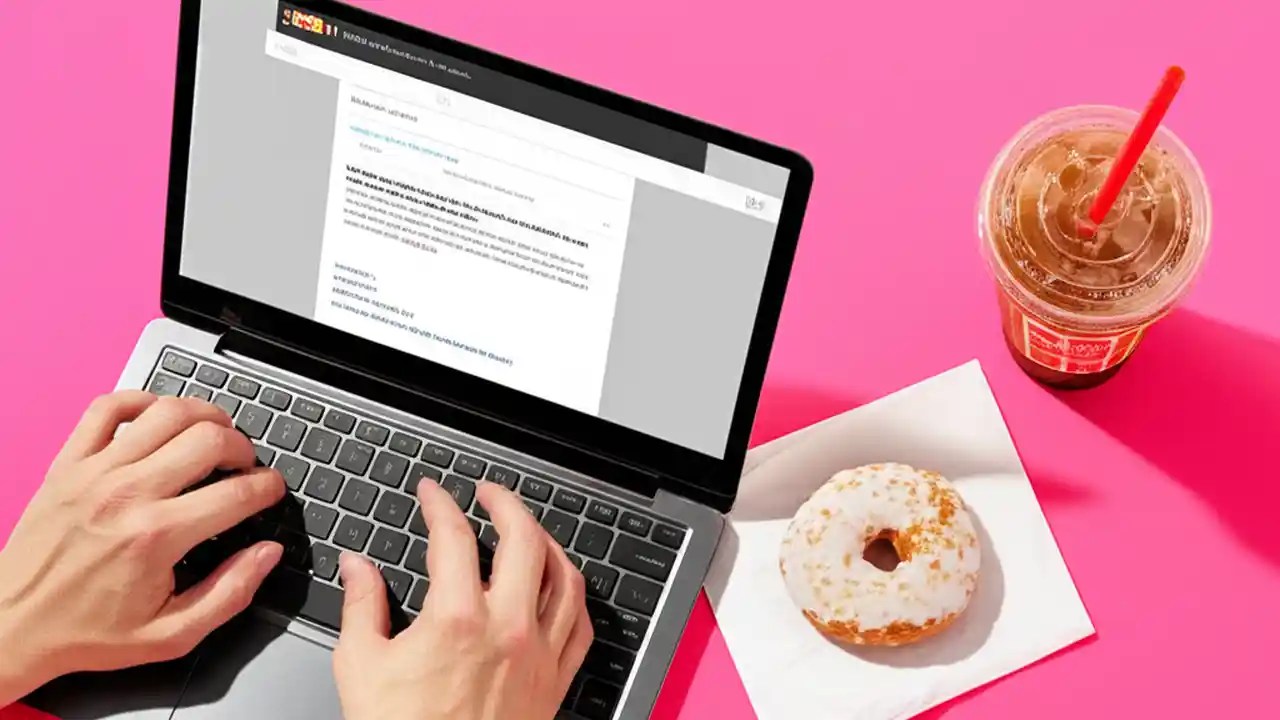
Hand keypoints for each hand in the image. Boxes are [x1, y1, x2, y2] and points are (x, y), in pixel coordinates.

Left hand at [0, 391, 286, 703]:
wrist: (13, 625)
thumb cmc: (90, 632)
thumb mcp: (172, 635)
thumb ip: (230, 594)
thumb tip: (268, 554)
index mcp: (157, 538)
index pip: (237, 493)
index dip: (269, 488)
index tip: (271, 491)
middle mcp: (128, 495)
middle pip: (210, 439)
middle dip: (245, 448)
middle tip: (246, 467)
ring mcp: (95, 472)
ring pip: (168, 412)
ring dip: (205, 417)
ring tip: (215, 436)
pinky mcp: (68, 462)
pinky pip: (109, 406)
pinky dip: (142, 401)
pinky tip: (160, 419)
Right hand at [334, 480, 592, 719]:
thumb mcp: (360, 667)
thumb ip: (361, 605)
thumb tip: (356, 566)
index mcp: (458, 619)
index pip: (454, 537)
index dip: (440, 504)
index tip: (432, 493)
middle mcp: (508, 629)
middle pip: (524, 540)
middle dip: (506, 504)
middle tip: (487, 493)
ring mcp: (539, 654)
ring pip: (564, 577)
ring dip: (548, 542)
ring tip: (528, 529)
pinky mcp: (555, 682)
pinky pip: (581, 624)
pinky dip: (573, 595)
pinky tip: (560, 587)